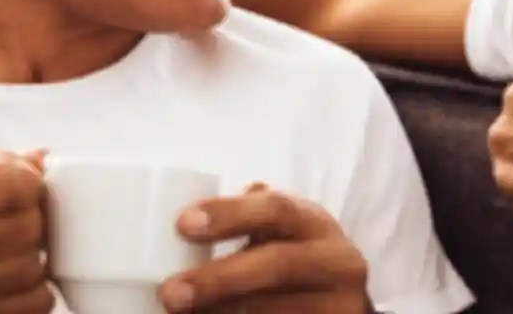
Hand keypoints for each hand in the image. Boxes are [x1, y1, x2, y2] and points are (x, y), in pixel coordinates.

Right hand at [0, 149, 52, 313]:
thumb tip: (42, 161)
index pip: (16, 185)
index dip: (29, 185)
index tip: (23, 190)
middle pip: (27, 227)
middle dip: (30, 221)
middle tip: (15, 223)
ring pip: (32, 268)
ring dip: (30, 257)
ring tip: (7, 252)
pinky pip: (34, 304)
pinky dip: (33, 291)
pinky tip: (10, 280)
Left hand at [159, 183, 367, 312]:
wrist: (341, 306)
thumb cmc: (298, 264)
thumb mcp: (286, 235)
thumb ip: (252, 220)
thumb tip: (190, 216)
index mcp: (317, 225)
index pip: (276, 209)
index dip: (230, 214)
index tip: (184, 224)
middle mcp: (337, 262)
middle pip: (277, 265)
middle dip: (220, 279)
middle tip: (171, 293)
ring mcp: (341, 304)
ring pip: (277, 310)